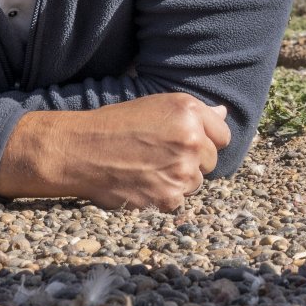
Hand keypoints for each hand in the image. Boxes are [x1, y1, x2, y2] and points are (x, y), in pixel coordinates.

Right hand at [0, 93, 231, 210]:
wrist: (81, 150)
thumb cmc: (116, 124)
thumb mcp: (156, 104)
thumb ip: (196, 112)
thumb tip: (224, 113)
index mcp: (190, 112)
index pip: (223, 135)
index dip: (205, 139)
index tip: (186, 142)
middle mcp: (191, 140)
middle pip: (211, 161)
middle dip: (192, 160)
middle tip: (160, 154)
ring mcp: (182, 172)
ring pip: (195, 182)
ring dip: (178, 179)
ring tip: (148, 167)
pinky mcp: (169, 198)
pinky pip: (179, 201)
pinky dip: (163, 196)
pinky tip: (143, 182)